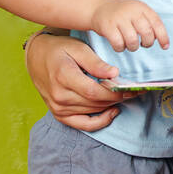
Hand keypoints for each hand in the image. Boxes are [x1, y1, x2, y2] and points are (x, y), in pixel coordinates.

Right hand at [26, 31, 141, 131]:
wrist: (37, 58)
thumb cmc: (59, 50)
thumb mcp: (78, 48)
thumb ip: (95, 62)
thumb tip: (114, 73)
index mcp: (63, 77)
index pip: (94, 91)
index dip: (115, 92)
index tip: (131, 88)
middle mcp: (59, 96)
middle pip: (95, 102)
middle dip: (118, 97)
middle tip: (135, 91)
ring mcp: (58, 107)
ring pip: (93, 111)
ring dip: (112, 105)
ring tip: (126, 96)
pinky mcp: (59, 114)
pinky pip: (83, 125)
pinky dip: (100, 122)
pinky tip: (112, 111)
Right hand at [90, 0, 168, 51]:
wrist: (97, 7)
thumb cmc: (121, 13)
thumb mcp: (137, 11)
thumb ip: (148, 22)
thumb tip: (161, 40)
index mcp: (141, 7)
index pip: (157, 23)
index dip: (163, 37)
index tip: (165, 47)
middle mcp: (131, 11)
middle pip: (147, 33)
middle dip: (147, 43)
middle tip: (143, 44)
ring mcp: (119, 19)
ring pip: (133, 41)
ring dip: (133, 47)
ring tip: (130, 45)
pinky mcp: (107, 27)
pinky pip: (118, 44)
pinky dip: (120, 48)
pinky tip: (119, 45)